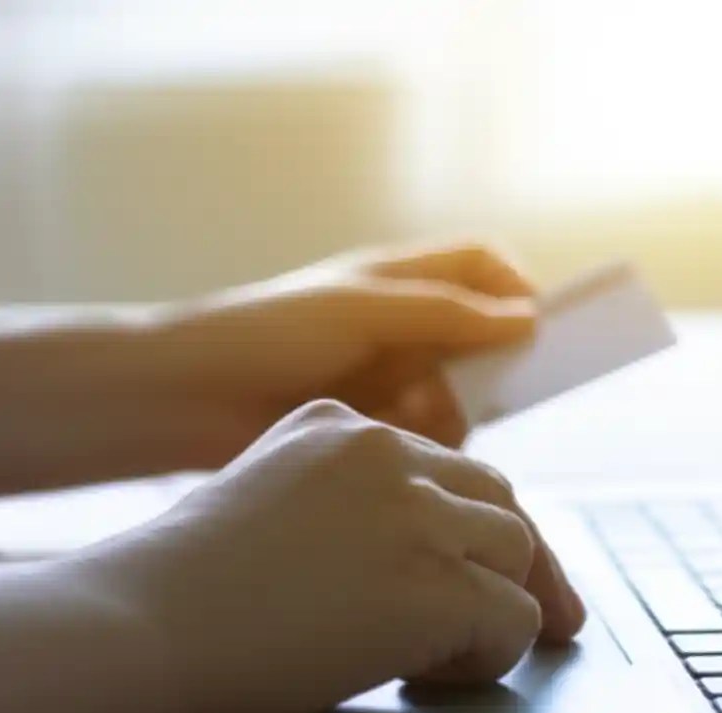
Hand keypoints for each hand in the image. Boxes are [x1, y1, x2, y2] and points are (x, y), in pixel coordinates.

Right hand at [69, 400, 585, 712]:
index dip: (482, 527)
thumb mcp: (271, 505)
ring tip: (450, 659)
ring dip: (502, 610)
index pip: (449, 469)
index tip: (508, 567)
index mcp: (342, 428)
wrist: (135, 628)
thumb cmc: (184, 589)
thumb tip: (420, 552)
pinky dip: (493, 655)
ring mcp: (411, 513)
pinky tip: (434, 677)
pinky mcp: (429, 583)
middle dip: (525, 562)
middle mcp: (385, 453)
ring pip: (518, 553)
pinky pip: (512, 618)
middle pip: (500, 501)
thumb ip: (345, 505)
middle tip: (549, 616)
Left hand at [159, 242, 535, 465]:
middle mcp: (401, 327)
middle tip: (476, 388)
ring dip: (444, 408)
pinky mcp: (372, 427)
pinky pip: (425, 436)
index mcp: (399, 281)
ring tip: (403, 413)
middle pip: (480, 340)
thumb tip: (528, 315)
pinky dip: (415, 438)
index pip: (481, 265)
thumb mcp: (363, 310)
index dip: (515, 286)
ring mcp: (386, 379)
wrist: (186, 399)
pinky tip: (381, 437)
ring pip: (458, 397)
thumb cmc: (268, 333)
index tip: (536, 327)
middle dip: (484, 368)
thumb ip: (445, 312)